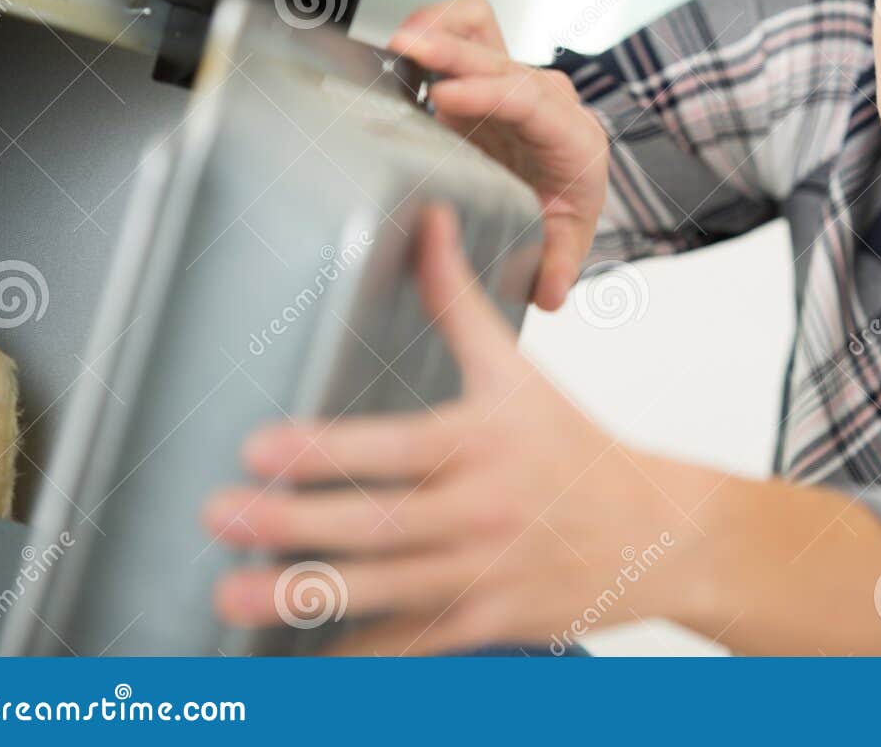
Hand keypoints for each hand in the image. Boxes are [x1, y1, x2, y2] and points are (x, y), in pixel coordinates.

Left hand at [202, 205, 704, 653]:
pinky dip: (358, 656)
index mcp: (487, 440)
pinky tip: (298, 659)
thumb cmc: (574, 445)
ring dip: (306, 597)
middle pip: (382, 523)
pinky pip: (413, 645)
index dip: (329, 452)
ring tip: (232, 593)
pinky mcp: (488, 624)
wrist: (659, 531)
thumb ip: (459, 300)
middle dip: (296, 524)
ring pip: (387, 591)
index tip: (262, 448)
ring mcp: (486, 574)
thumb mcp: (519, 370)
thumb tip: (428, 220)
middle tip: (221, 514)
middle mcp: (485, 510)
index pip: (400, 448)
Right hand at [388, 0, 607, 310]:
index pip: (531, 102)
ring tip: (400, 39)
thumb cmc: (565, 197)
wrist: (564, 176)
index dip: (488, 95)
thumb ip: (557, 261)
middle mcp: (545, 97)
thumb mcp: (567, 234)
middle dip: (452, 52)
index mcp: (571, 134)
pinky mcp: (485, 68)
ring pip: (481, 32)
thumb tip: (548, 292)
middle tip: (407, 51)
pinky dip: (438, 22)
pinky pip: (468, 25)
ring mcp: (513, 77)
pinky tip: (408, 39)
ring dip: (441, 28)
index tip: (445, 98)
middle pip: (498, 62)